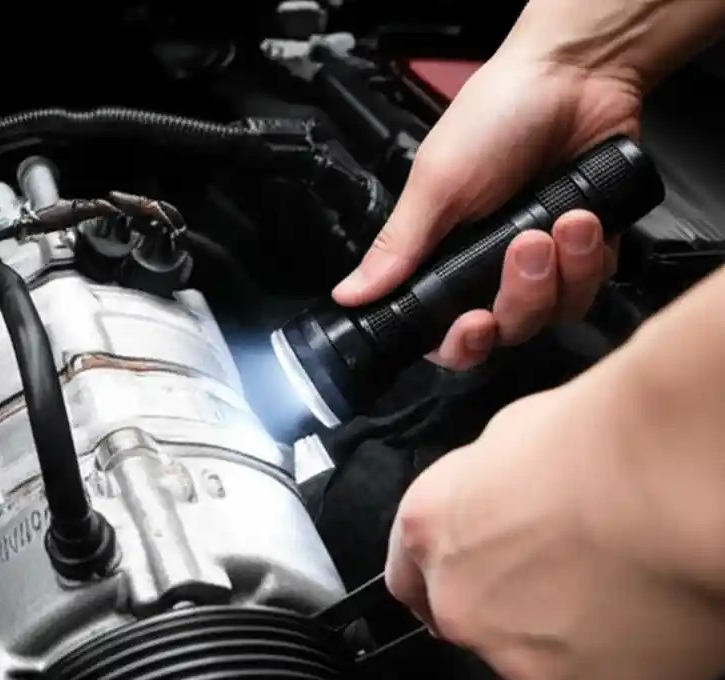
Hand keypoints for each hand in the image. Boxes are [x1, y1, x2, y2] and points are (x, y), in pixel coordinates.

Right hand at [333, 52, 641, 369]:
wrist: (575, 76)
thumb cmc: (497, 116)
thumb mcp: (436, 183)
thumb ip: (398, 248)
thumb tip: (348, 294)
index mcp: (444, 257)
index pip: (445, 329)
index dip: (460, 343)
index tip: (471, 325)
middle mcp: (491, 267)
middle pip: (505, 330)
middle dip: (519, 299)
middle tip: (523, 249)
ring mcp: (543, 264)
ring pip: (553, 313)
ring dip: (560, 272)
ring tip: (560, 221)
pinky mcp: (590, 253)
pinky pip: (592, 287)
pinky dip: (590, 258)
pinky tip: (584, 216)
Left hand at [385, 366, 724, 679]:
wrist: (669, 481)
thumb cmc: (598, 439)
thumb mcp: (508, 440)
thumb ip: (485, 492)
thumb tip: (499, 500)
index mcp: (430, 531)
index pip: (408, 577)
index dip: (445, 577)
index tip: (469, 579)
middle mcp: (459, 604)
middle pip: (474, 624)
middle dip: (512, 609)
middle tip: (573, 576)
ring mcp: (520, 660)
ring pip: (540, 664)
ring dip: (571, 638)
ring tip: (627, 589)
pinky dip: (629, 665)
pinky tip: (656, 617)